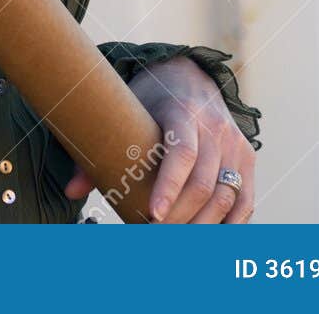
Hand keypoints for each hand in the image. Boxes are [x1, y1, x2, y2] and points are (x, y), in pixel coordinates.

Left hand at [63, 54, 254, 221]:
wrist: (189, 74)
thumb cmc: (150, 98)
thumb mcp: (125, 109)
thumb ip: (100, 148)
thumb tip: (72, 191)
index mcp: (182, 111)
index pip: (182, 152)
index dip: (170, 187)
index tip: (153, 215)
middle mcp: (214, 126)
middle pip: (204, 183)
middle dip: (180, 219)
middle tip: (155, 238)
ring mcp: (234, 142)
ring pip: (226, 196)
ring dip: (203, 228)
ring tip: (177, 244)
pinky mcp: (246, 156)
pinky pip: (244, 200)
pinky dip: (229, 226)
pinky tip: (208, 238)